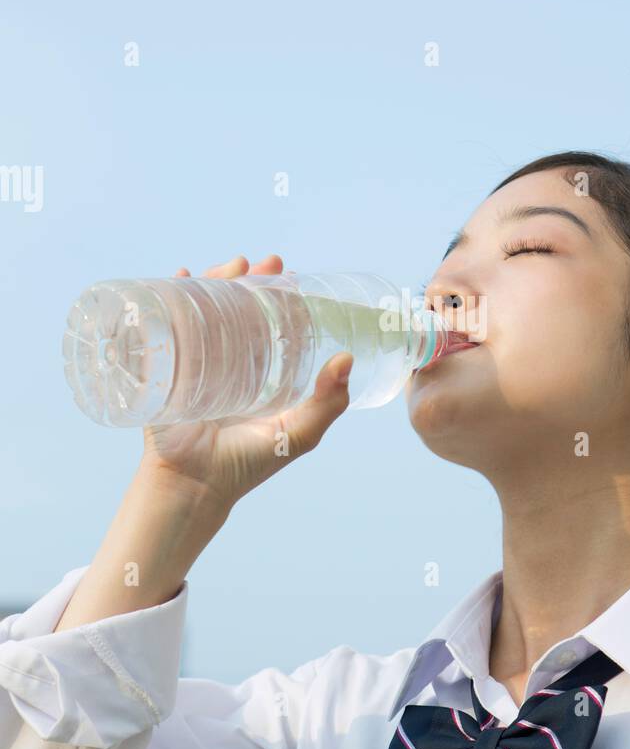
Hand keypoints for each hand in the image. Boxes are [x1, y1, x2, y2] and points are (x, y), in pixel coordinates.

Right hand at [140, 253, 352, 510]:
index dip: (279, 295)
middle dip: (247, 278)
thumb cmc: (246, 464)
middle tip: (262, 263)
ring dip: (213, 280)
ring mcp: (195, 362)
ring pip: (203, 309)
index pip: (269, 321)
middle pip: (235, 307)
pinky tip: (178, 277)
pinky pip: (164, 325)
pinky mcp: (165, 367)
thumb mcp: (298, 433)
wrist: (195, 486)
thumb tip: (346, 359)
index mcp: (259, 372)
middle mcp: (228, 362)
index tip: (289, 274)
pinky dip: (168, 297)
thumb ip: (328, 403)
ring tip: (231, 266)